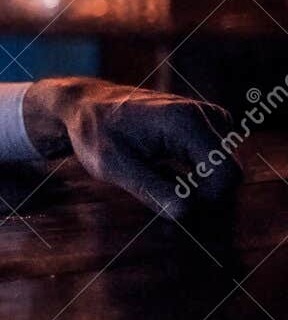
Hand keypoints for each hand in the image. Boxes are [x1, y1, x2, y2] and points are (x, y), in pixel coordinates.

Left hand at [23, 78, 240, 218]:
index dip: (206, 200)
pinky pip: (217, 164)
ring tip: (156, 176)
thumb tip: (186, 214)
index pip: (227, 175)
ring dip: (198, 187)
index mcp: (186, 121)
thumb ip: (148, 189)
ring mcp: (212, 118)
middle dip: (202, 195)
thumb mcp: (111, 166)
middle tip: (158, 194)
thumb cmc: (95, 133)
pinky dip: (197, 176)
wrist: (87, 105)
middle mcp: (206, 114)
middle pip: (231, 175)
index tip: (170, 204)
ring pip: (225, 171)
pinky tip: (165, 170)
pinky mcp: (210, 125)